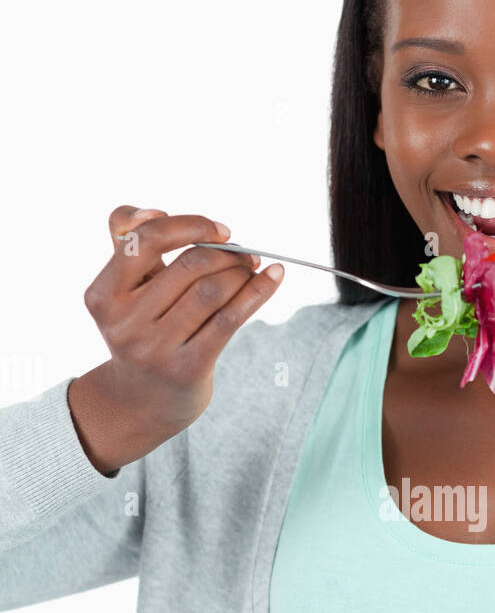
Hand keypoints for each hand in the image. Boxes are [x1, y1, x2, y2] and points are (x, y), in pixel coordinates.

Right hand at [69, 205, 283, 471]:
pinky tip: (274, 277)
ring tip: (253, 268)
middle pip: (188, 264)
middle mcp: (123, 323)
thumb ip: (127, 241)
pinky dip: (258, 292)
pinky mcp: (187, 368)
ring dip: (242, 272)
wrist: (144, 400)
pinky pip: (230, 318)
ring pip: (212, 290)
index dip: (188, 225)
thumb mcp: (123, 288)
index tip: (219, 231)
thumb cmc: (141, 329)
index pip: (143, 239)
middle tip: (245, 253)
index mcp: (102, 296)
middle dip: (226, 252)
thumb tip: (152, 212)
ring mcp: (154, 348)